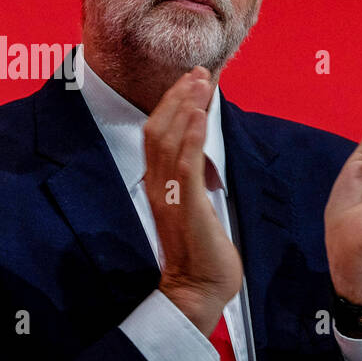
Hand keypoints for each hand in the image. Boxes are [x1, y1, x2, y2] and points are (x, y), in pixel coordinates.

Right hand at [145, 67, 242, 334]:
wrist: (198, 289)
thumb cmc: (201, 251)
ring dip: (186, 107)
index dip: (174, 104)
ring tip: (201, 82)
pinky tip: (200, 116)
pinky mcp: (186, 207)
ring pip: (169, 140)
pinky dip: (192, 137)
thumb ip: (193, 183)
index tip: (192, 81)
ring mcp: (170, 195)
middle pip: (159, 128)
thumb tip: (202, 164)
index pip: (160, 134)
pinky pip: (185, 165)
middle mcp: (158, 185)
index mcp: (160, 184)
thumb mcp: (195, 207)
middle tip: (198, 71)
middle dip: (179, 96)